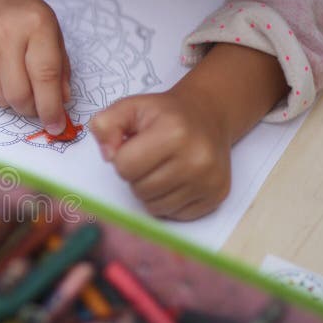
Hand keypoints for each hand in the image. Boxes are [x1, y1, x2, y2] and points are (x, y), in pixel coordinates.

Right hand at [0, 0, 70, 134]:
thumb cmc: (19, 15)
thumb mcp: (50, 29)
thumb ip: (60, 66)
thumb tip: (62, 102)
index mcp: (35, 24)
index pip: (45, 75)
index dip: (51, 106)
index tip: (56, 125)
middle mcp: (5, 34)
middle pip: (19, 95)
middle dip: (30, 109)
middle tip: (35, 105)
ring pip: (0, 99)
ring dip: (12, 100)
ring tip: (14, 79)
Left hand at [91, 89, 231, 220]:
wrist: (208, 116)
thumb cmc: (165, 115)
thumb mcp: (131, 107)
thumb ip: (105, 124)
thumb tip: (108, 155)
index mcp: (174, 132)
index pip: (125, 167)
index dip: (123, 158)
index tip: (135, 146)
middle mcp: (197, 158)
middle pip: (140, 189)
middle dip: (137, 176)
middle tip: (150, 158)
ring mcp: (209, 180)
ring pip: (155, 207)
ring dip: (151, 191)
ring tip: (162, 168)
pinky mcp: (216, 197)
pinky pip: (174, 214)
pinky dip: (169, 201)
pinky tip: (177, 179)